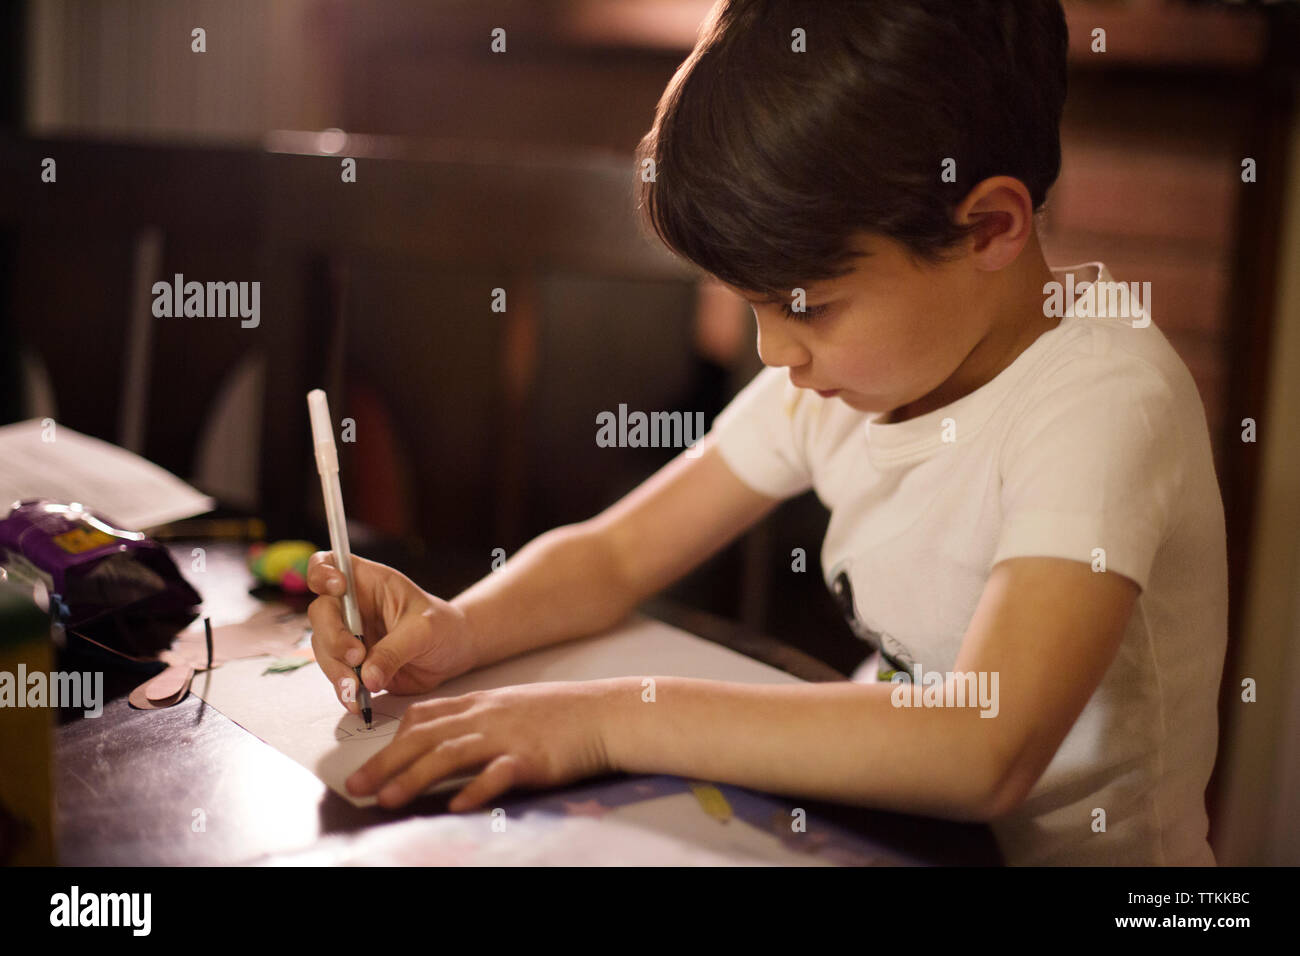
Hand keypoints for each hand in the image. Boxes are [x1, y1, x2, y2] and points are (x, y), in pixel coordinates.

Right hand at [307, 552, 477, 708]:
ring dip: (336, 671)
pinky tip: (357, 702)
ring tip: (356, 690)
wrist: (453, 652)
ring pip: (324, 649)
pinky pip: (338, 675)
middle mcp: (352, 606)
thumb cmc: (442, 627)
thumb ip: (396, 649)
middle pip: (321, 614)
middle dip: (333, 638)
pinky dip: (344, 690)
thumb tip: (368, 676)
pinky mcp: (353, 663)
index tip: (336, 589)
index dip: (323, 573)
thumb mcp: (425, 631)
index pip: (330, 564)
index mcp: (369, 582)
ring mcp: (349, 635)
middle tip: (357, 657)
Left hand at [345, 680, 618, 809]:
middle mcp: (485, 717)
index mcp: (479, 703)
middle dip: (385, 763)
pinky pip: (497, 774)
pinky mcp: (531, 758)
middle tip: (356, 786)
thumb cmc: (560, 714)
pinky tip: (457, 806)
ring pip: (450, 753)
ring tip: (388, 798)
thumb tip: (441, 742)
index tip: (367, 763)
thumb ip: (475, 720)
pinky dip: (475, 790)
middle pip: (424, 737)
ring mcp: (507, 736)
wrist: (604, 712)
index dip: (390, 740)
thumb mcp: (509, 706)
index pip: (423, 716)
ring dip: (414, 776)